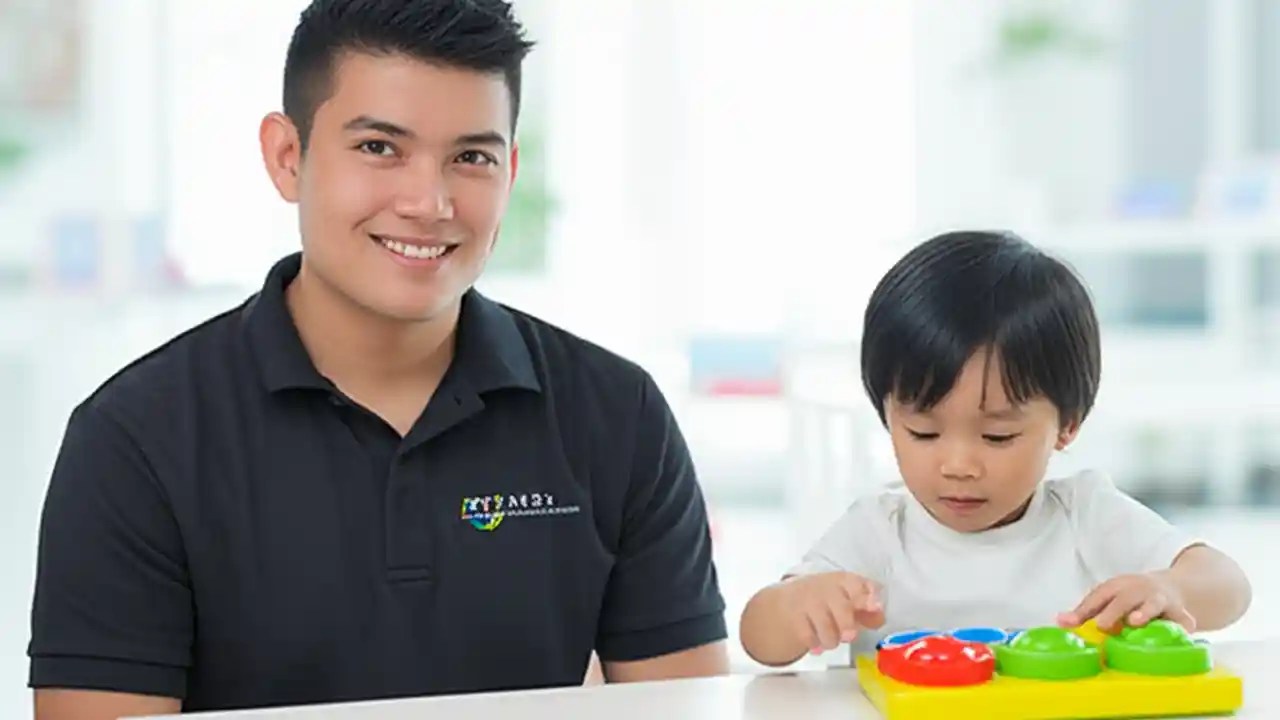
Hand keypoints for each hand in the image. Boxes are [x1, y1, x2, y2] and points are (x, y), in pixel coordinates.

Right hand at [779, 572, 884, 654]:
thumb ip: (867, 610)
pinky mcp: (793, 616)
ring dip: (831, 640)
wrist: (788, 604)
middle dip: (847, 625)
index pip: (856, 583)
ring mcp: (807, 601)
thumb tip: (880, 616)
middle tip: (849, 637)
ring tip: (830, 641)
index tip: (875, 608)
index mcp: (843, 581)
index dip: (869, 595)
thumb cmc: (827, 603)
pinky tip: (816, 646)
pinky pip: (808, 635)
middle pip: (841, 607)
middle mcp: (825, 587)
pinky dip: (815, 644)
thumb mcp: (847, 601)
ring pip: (825, 626)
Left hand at [1057, 572, 1195, 632]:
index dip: (1084, 609)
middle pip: (1124, 598)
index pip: (1098, 595)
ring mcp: (1159, 599)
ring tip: (1136, 621)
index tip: (1070, 621)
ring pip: (1153, 604)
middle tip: (1102, 625)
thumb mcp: (1108, 599)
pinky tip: (1182, 633)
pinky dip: (1183, 624)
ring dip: (1144, 611)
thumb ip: (1085, 612)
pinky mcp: (1180, 611)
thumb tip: (1059, 622)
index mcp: (1117, 586)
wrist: (1170, 587)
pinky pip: (1183, 619)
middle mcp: (1138, 590)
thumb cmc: (1130, 597)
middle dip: (1113, 611)